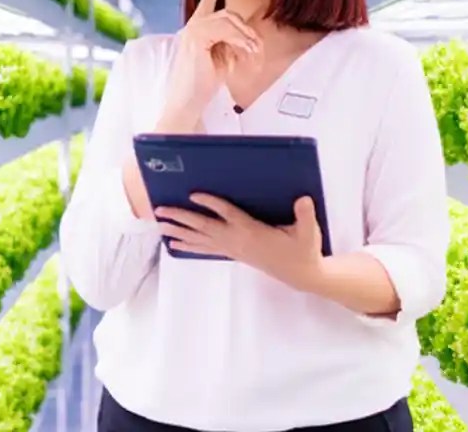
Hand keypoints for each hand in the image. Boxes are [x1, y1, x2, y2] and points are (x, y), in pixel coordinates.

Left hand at [155, 194, 323, 289]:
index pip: (228, 214)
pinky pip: (206, 249)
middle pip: (204, 227)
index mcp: (252, 231)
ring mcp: (233, 249)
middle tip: (159, 211)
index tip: (193, 193)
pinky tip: (176, 243)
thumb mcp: (308, 232)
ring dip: (179, 232)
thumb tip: (303, 198)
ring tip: (160, 226)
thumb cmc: (303, 250)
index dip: (211, 203)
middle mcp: (237, 241)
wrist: (301, 274)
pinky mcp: (234, 254)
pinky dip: (190, 244)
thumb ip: (305, 215)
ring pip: (201, 239)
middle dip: (181, 218)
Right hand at [159, 0, 260, 128]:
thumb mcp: (222, 60)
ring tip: (252, 52)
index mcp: (197, 31)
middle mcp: (192, 27)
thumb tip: (251, 37)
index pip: (206, 5)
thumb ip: (232, 45)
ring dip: (244, 36)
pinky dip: (238, 39)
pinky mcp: (195, 38)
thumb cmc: (201, 85)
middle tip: (255, 48)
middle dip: (245, 29)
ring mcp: (192, 31)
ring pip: (227, 19)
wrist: (186, 102)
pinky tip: (244, 51)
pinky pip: (224, 29)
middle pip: (227, 14)